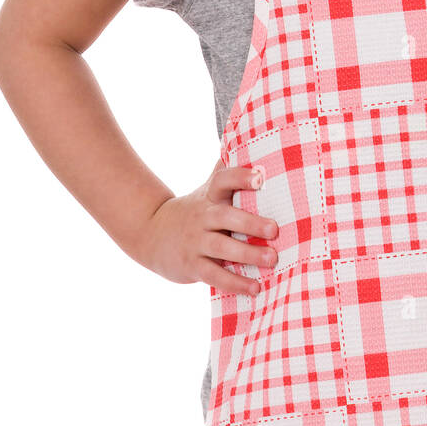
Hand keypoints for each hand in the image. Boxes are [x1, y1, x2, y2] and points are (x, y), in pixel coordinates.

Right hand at [137, 158, 278, 296]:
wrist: (151, 234)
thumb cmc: (194, 210)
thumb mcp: (206, 190)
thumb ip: (226, 171)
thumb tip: (245, 138)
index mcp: (210, 196)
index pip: (224, 180)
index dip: (241, 176)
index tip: (261, 177)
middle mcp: (202, 217)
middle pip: (226, 217)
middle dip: (251, 223)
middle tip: (275, 229)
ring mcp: (195, 242)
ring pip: (221, 248)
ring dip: (247, 254)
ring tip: (272, 260)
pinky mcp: (191, 266)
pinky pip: (214, 275)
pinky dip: (235, 282)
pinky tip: (255, 287)